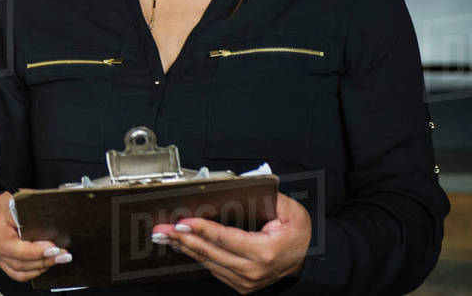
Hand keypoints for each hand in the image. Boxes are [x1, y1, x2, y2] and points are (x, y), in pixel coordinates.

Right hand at [0, 191, 71, 282]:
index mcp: (3, 209)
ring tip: (58, 259)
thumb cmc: (21, 205)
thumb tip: (55, 209)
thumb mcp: (27, 197)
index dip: (32, 240)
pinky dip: (33, 272)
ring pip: (17, 265)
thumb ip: (35, 202)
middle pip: (15, 251)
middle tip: (60, 254)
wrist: (10, 213)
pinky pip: (17, 274)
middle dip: (41, 256)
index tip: (52, 245)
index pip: (14, 223)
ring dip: (40, 265)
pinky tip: (45, 266)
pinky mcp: (2, 261)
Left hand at [152, 192, 310, 293]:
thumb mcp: (290, 211)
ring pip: (208, 262)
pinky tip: (183, 245)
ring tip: (165, 236)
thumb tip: (244, 186)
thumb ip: (269, 198)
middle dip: (183, 239)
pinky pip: (213, 268)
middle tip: (162, 230)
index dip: (202, 230)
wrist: (310, 260)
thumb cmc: (298, 235)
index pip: (225, 239)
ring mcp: (246, 281)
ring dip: (185, 248)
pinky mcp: (241, 285)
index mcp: (264, 251)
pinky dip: (197, 255)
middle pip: (210, 253)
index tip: (182, 222)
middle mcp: (253, 270)